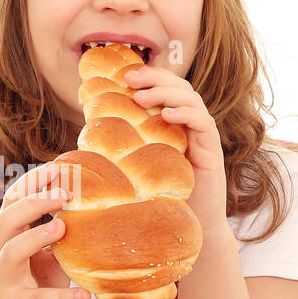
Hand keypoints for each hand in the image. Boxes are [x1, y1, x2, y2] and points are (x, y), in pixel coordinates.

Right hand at [0, 160, 90, 298]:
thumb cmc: (34, 288)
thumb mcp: (46, 256)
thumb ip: (59, 233)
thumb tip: (91, 203)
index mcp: (7, 237)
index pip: (12, 201)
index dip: (30, 182)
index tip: (55, 167)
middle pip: (8, 220)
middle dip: (34, 203)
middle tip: (64, 194)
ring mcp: (4, 282)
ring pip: (11, 253)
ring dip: (36, 238)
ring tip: (62, 228)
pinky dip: (62, 296)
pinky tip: (84, 295)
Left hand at [123, 66, 228, 234]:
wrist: (193, 223)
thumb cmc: (163, 195)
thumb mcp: (140, 165)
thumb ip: (125, 147)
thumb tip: (85, 135)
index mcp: (173, 123)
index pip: (165, 89)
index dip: (148, 77)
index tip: (123, 75)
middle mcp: (190, 124)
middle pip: (179, 87)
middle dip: (154, 78)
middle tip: (130, 78)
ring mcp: (203, 136)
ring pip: (191, 99)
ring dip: (166, 93)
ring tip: (142, 97)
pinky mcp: (212, 150)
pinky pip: (203, 123)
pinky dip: (186, 114)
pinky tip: (168, 115)